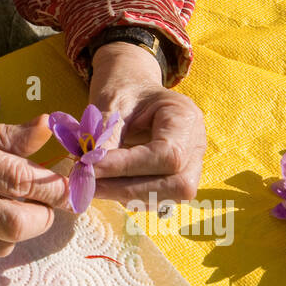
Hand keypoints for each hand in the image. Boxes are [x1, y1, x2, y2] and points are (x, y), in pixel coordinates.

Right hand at [0, 112, 69, 264]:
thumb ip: (2, 135)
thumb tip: (46, 130)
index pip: (19, 179)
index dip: (51, 185)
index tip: (63, 185)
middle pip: (17, 223)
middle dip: (42, 216)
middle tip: (42, 205)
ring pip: (0, 245)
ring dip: (14, 231)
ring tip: (3, 210)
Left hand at [86, 42, 206, 204]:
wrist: (132, 87)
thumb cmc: (123, 90)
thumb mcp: (111, 105)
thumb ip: (105, 137)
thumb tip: (90, 171)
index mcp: (185, 116)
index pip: (167, 154)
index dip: (128, 166)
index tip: (90, 167)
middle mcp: (196, 143)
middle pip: (178, 183)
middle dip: (130, 189)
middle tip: (89, 183)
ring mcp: (192, 163)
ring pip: (170, 196)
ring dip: (128, 195)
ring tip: (95, 184)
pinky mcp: (178, 177)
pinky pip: (160, 198)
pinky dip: (132, 196)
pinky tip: (108, 185)